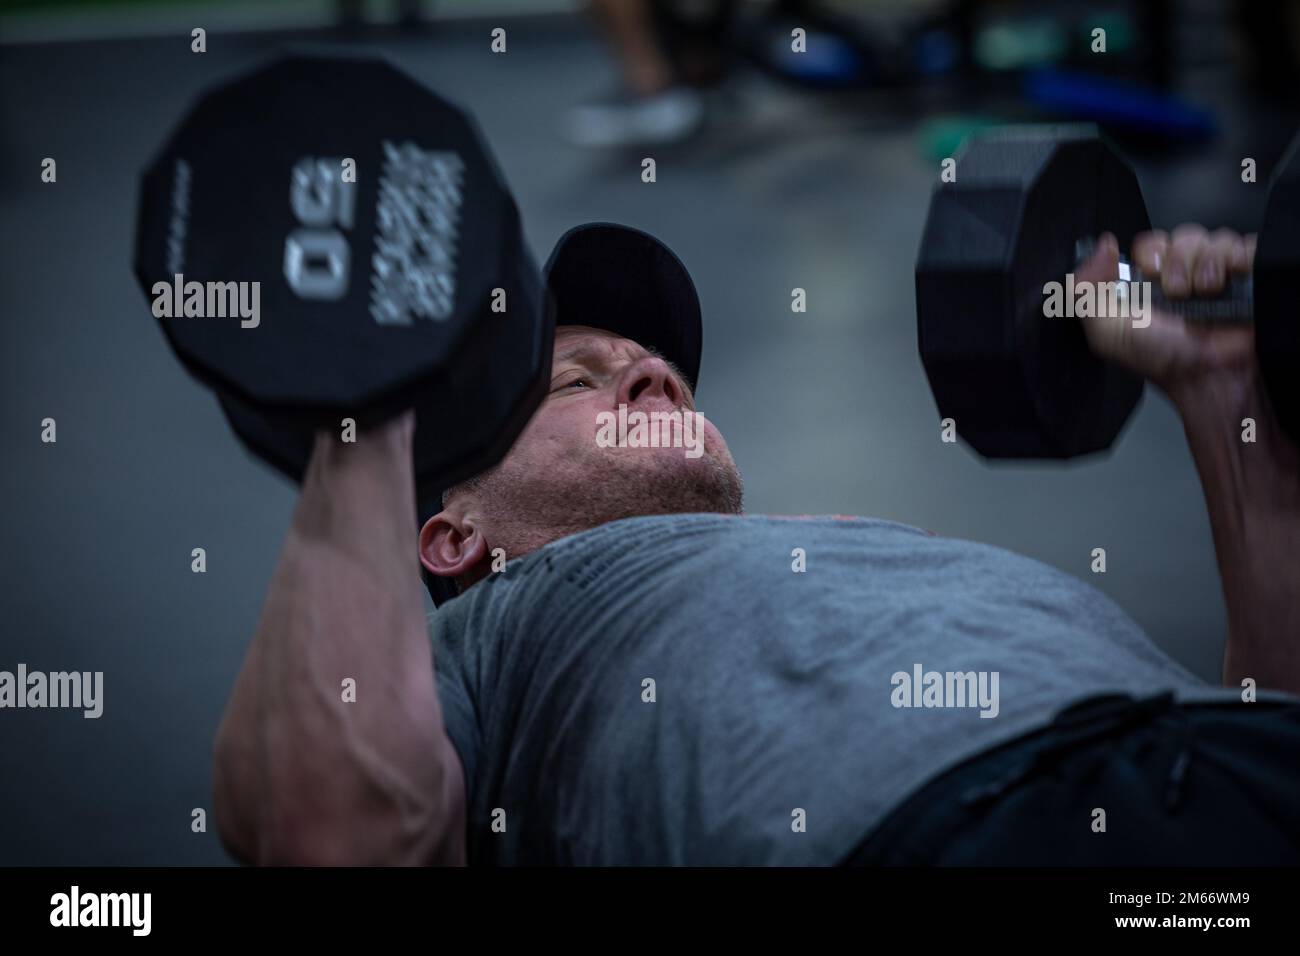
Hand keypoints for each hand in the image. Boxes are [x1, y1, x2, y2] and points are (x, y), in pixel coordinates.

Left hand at [1077, 224, 1257, 396]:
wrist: (1208, 375)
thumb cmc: (1160, 358)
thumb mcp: (1107, 332)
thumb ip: (1086, 293)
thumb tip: (1099, 247)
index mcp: (1150, 282)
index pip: (1151, 243)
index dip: (1150, 252)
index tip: (1150, 274)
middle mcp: (1185, 273)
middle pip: (1183, 236)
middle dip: (1178, 261)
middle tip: (1177, 292)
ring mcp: (1220, 272)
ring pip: (1215, 239)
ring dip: (1207, 265)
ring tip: (1205, 293)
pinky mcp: (1251, 273)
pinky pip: (1247, 244)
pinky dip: (1240, 257)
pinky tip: (1232, 277)